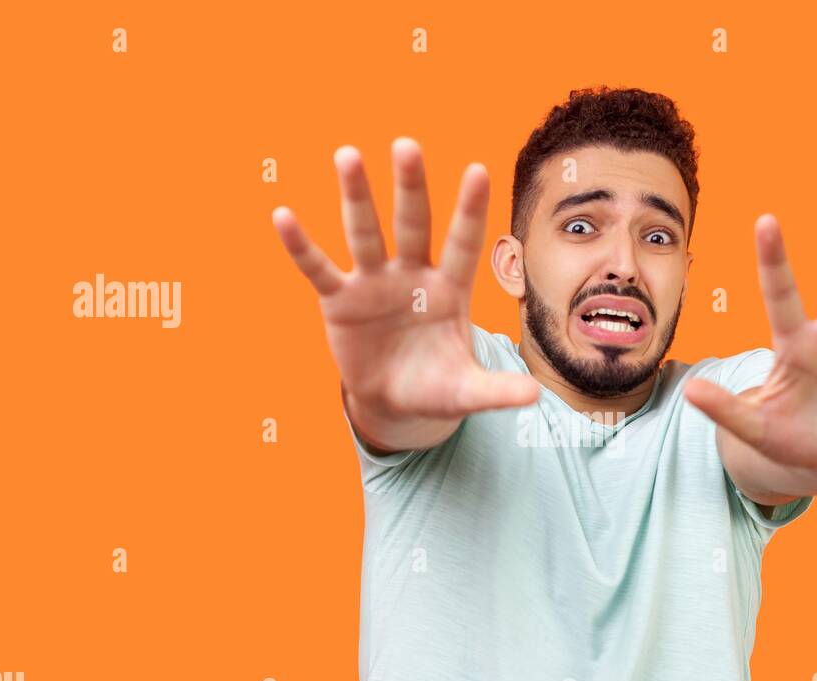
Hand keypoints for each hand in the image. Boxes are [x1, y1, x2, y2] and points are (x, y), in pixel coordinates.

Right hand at [272, 138, 538, 444]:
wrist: (393, 400)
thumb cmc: (436, 387)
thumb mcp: (465, 392)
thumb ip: (496, 390)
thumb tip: (534, 398)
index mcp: (449, 290)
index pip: (463, 244)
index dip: (470, 210)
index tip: (479, 170)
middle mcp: (412, 275)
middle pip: (413, 224)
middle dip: (410, 187)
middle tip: (407, 145)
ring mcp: (374, 283)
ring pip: (365, 233)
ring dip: (356, 196)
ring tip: (347, 155)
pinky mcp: (339, 299)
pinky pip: (318, 268)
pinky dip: (300, 246)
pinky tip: (283, 216)